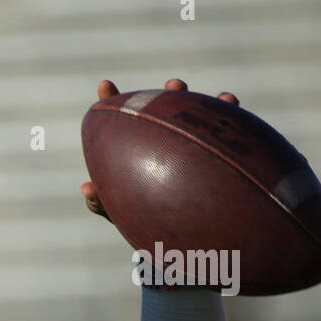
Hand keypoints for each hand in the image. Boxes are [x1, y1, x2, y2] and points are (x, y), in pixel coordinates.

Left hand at [81, 78, 240, 220]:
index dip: (113, 101)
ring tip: (220, 97)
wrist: (179, 235)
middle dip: (170, 95)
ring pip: (198, 119)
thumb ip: (101, 202)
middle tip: (175, 84)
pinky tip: (232, 104)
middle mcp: (163, 144)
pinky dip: (232, 119)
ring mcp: (190, 148)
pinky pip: (229, 138)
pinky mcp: (217, 158)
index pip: (123, 121)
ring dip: (206, 104)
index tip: (104, 85)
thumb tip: (87, 187)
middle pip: (165, 111)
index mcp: (135, 151)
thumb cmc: (142, 222)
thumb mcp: (118, 213)